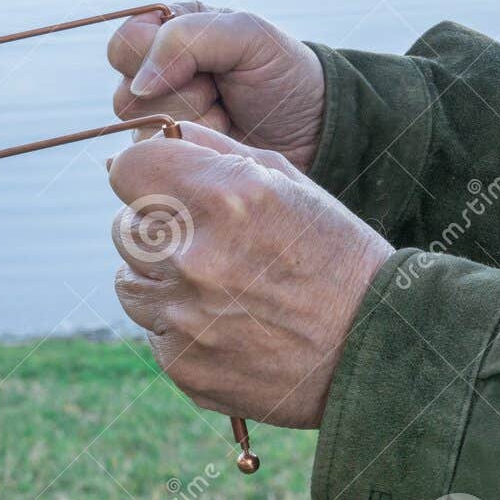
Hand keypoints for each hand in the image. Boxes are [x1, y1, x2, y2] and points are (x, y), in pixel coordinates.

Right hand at [108, 2, 326, 171]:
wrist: (315, 133)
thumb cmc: (285, 76)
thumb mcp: (246, 35)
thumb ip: (185, 39)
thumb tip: (139, 84)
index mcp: (169, 35)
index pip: (124, 46)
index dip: (154, 56)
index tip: (200, 63)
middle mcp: (156, 79)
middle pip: (127, 94)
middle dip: (181, 94)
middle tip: (221, 91)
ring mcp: (159, 124)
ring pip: (139, 130)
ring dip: (190, 123)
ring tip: (225, 116)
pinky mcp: (170, 163)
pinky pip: (155, 163)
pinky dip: (193, 151)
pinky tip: (220, 141)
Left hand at [108, 123, 390, 428]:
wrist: (374, 347)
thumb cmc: (334, 254)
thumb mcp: (289, 184)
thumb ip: (215, 151)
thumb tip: (154, 137)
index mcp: (224, 199)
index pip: (128, 168)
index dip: (144, 173)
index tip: (161, 184)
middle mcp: (194, 257)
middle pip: (125, 226)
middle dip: (157, 228)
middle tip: (206, 242)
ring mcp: (182, 316)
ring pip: (128, 280)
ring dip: (160, 277)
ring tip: (217, 284)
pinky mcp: (181, 363)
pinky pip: (153, 330)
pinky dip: (179, 325)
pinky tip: (228, 324)